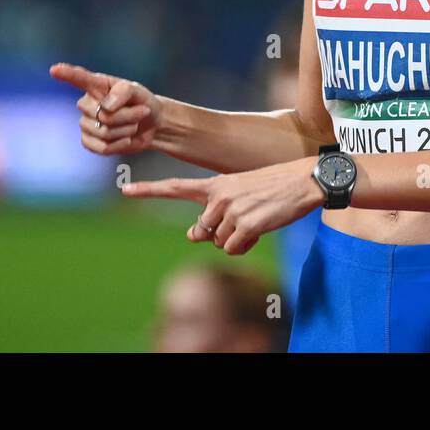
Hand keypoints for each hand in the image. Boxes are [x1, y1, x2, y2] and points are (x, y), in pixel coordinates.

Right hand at [50, 62, 164, 155]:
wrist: (151, 124)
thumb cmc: (142, 102)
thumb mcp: (137, 91)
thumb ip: (123, 92)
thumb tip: (105, 107)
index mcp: (96, 85)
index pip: (80, 79)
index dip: (67, 74)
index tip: (55, 70)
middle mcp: (87, 103)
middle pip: (103, 116)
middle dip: (127, 116)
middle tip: (142, 111)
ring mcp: (85, 123)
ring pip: (104, 133)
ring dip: (126, 130)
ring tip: (134, 124)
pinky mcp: (89, 141)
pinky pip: (101, 148)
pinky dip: (119, 145)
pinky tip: (127, 139)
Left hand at [120, 157, 325, 254]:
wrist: (304, 181)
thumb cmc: (273, 187)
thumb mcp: (239, 194)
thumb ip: (212, 213)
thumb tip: (191, 236)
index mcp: (216, 184)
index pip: (175, 187)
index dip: (148, 190)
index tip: (125, 190)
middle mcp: (219, 196)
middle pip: (203, 231)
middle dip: (220, 233)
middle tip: (244, 219)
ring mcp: (232, 211)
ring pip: (219, 243)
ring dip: (236, 239)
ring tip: (256, 220)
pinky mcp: (247, 225)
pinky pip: (234, 249)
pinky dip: (246, 246)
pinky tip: (260, 229)